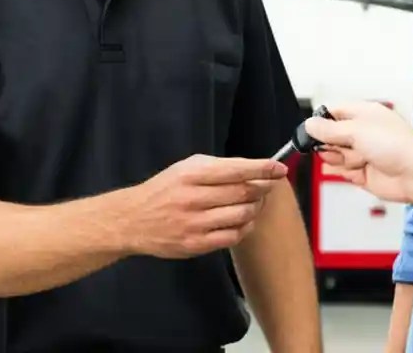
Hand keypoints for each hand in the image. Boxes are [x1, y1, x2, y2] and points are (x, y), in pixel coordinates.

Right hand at [124, 154, 286, 258]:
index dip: (263, 169)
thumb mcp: (186, 168)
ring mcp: (194, 224)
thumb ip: (218, 167)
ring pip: (241, 215)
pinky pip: (232, 237)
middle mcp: (193, 199)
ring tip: (253, 203)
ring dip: (255, 208)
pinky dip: (244, 227)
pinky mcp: (195, 245)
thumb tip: (254, 168)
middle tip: (267, 186)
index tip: (279, 168)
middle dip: (262, 188)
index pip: (236, 170)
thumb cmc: (164, 190)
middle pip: (243, 193)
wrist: (133, 220)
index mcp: (192, 175)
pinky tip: (241, 221)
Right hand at [304, 101, 412, 203]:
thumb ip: (330, 130)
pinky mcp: (364, 174)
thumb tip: (310, 124)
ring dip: (337, 158)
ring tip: (351, 159)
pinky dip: (345, 172)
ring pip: (336, 155)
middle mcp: (364, 132)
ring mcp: (364, 153)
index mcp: (365, 114)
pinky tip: (354, 170)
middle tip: (331, 146)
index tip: (310, 130)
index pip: (335, 112)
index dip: (321, 120)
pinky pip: (344, 172)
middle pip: (332, 135)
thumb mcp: (356, 131)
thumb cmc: (397, 146)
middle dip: (328, 142)